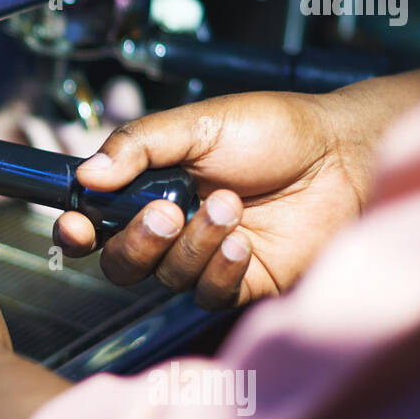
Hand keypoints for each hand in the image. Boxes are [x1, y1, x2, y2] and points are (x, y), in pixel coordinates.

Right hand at [55, 73, 419, 309]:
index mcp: (151, 185)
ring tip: (230, 207)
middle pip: (121, 262)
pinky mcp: (242, 283)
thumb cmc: (276, 131)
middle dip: (136, 241)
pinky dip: (219, 269)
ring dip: (192, 244)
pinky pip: (208, 294)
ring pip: (165, 277)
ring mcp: (205, 257)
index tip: (75, 226)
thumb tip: (87, 174)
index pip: (96, 220)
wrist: (345, 155)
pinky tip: (243, 240)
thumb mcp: (198, 124)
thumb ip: (138, 145)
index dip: (76, 231)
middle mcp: (172, 227)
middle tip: (167, 212)